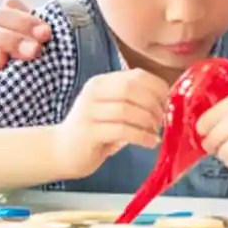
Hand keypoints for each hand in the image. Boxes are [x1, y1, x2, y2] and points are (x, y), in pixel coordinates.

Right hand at [0, 0, 49, 90]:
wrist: (21, 103)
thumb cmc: (36, 68)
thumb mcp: (38, 48)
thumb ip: (36, 31)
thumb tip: (30, 13)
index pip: (3, 15)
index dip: (24, 21)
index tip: (45, 33)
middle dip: (10, 40)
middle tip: (34, 51)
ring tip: (0, 61)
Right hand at [54, 69, 168, 178]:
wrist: (60, 152)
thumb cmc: (94, 130)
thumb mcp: (113, 109)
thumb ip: (133, 101)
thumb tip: (166, 102)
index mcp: (102, 82)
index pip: (137, 75)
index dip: (158, 88)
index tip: (166, 103)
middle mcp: (93, 92)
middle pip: (133, 90)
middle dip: (154, 105)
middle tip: (162, 120)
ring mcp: (88, 111)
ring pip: (128, 110)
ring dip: (149, 122)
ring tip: (155, 132)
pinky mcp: (88, 132)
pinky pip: (122, 130)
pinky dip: (142, 136)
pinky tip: (150, 143)